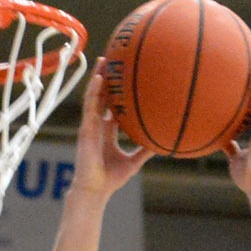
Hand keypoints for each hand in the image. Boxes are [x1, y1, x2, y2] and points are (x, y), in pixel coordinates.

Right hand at [70, 60, 152, 198]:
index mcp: (107, 132)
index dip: (115, 93)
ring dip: (97, 78)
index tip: (123, 78)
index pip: (110, 107)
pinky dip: (93, 92)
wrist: (96, 189)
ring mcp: (90, 126)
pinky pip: (89, 107)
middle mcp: (98, 126)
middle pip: (101, 97)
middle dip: (105, 79)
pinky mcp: (85, 129)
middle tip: (113, 60)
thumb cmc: (111, 179)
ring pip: (93, 97)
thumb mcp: (134, 161)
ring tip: (103, 60)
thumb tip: (164, 143)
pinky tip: (98, 78)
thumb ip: (145, 150)